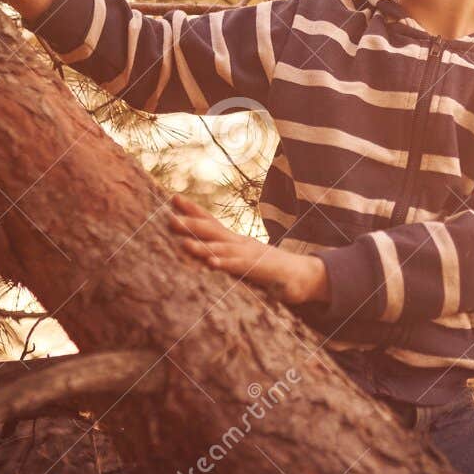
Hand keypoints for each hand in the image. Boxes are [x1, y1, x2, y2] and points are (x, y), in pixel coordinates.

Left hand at [167, 193, 326, 305]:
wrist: (304, 276)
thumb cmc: (271, 270)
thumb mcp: (245, 259)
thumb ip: (227, 255)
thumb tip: (205, 253)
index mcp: (236, 240)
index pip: (211, 221)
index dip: (193, 210)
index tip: (173, 198)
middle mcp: (240, 243)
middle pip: (212, 229)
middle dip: (190, 222)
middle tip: (169, 217)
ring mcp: (249, 255)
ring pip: (222, 247)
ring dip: (202, 245)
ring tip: (183, 243)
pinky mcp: (258, 270)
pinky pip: (239, 266)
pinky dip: (225, 264)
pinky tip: (211, 263)